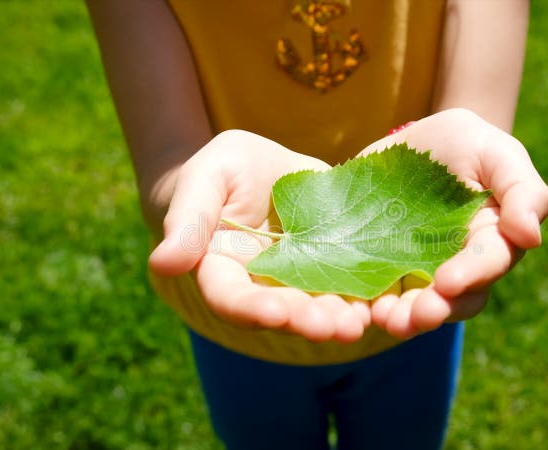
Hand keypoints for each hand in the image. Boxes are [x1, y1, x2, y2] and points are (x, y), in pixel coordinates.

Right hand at [148, 130, 369, 342]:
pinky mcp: (334, 268)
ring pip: (317, 307)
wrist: (265, 168)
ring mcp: (299, 281)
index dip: (250, 308)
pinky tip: (385, 305)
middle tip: (335, 327)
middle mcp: (262, 286)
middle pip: (281, 311)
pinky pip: (350, 288)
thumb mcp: (207, 177)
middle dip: (307, 320)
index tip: (274, 313)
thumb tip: (163, 264)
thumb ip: (188, 218)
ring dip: (338, 319)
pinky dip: (367, 300)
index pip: (231, 296)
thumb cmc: (226, 169)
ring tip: (360, 323)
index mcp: (222, 269)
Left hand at [362, 109, 547, 337]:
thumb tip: (530, 236)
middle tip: (415, 317)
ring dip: (402, 317)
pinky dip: (368, 306)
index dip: (471, 275)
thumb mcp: (498, 154)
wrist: (418, 140)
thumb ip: (523, 191)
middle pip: (454, 300)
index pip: (488, 263)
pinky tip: (357, 310)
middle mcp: (459, 268)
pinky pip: (378, 295)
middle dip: (436, 310)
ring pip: (416, 306)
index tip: (447, 283)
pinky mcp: (382, 269)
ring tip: (385, 318)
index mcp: (492, 242)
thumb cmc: (469, 145)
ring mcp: (420, 272)